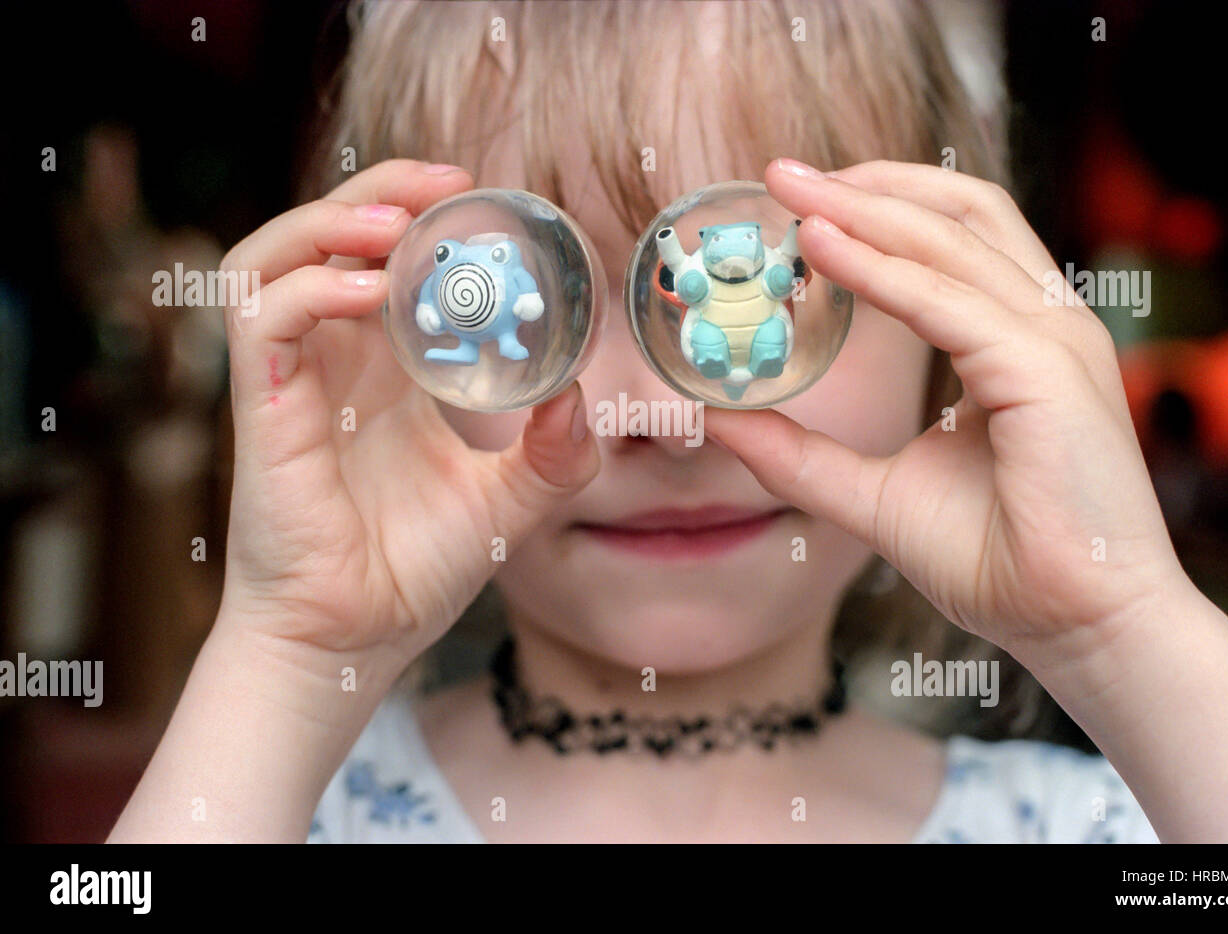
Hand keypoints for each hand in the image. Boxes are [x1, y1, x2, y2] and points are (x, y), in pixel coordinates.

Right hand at [218, 159, 598, 683]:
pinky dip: (313, 287)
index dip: (422, 213)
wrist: (353, 641)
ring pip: (273, 255)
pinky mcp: (261, 408)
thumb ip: (554, 455)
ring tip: (400, 221)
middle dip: (381, 190)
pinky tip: (373, 293)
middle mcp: (333, 359)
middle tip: (449, 182)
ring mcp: (291, 379)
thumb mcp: (509, 503)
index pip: (385, 257)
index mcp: (384, 367)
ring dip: (331, 220)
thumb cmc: (415, 570)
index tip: (483, 197)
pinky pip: (264, 316)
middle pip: (326, 233)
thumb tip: (584, 398)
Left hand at [706, 159, 1186, 660]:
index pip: (949, 241)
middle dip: (865, 184)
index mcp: (1015, 341)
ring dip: (866, 207)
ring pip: (955, 238)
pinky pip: (950, 304)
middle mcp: (1043, 325)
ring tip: (790, 193)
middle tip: (780, 172)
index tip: (792, 200)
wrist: (1073, 626)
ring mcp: (1054, 340)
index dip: (873, 209)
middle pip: (956, 213)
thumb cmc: (995, 560)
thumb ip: (799, 456)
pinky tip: (823, 250)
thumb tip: (718, 421)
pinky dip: (883, 273)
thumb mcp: (873, 493)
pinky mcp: (1046, 372)